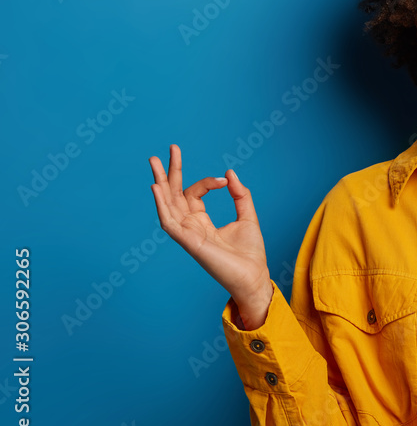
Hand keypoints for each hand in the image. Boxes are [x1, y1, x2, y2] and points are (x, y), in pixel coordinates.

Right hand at [148, 144, 271, 309]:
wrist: (254, 276)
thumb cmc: (250, 252)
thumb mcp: (247, 217)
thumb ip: (240, 195)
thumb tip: (230, 172)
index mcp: (202, 221)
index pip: (194, 193)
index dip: (207, 182)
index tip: (223, 180)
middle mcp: (190, 226)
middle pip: (174, 195)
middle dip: (170, 172)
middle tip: (170, 149)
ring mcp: (187, 234)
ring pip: (168, 205)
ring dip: (160, 183)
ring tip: (154, 161)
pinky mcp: (189, 242)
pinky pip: (169, 222)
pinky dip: (161, 205)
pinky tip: (157, 188)